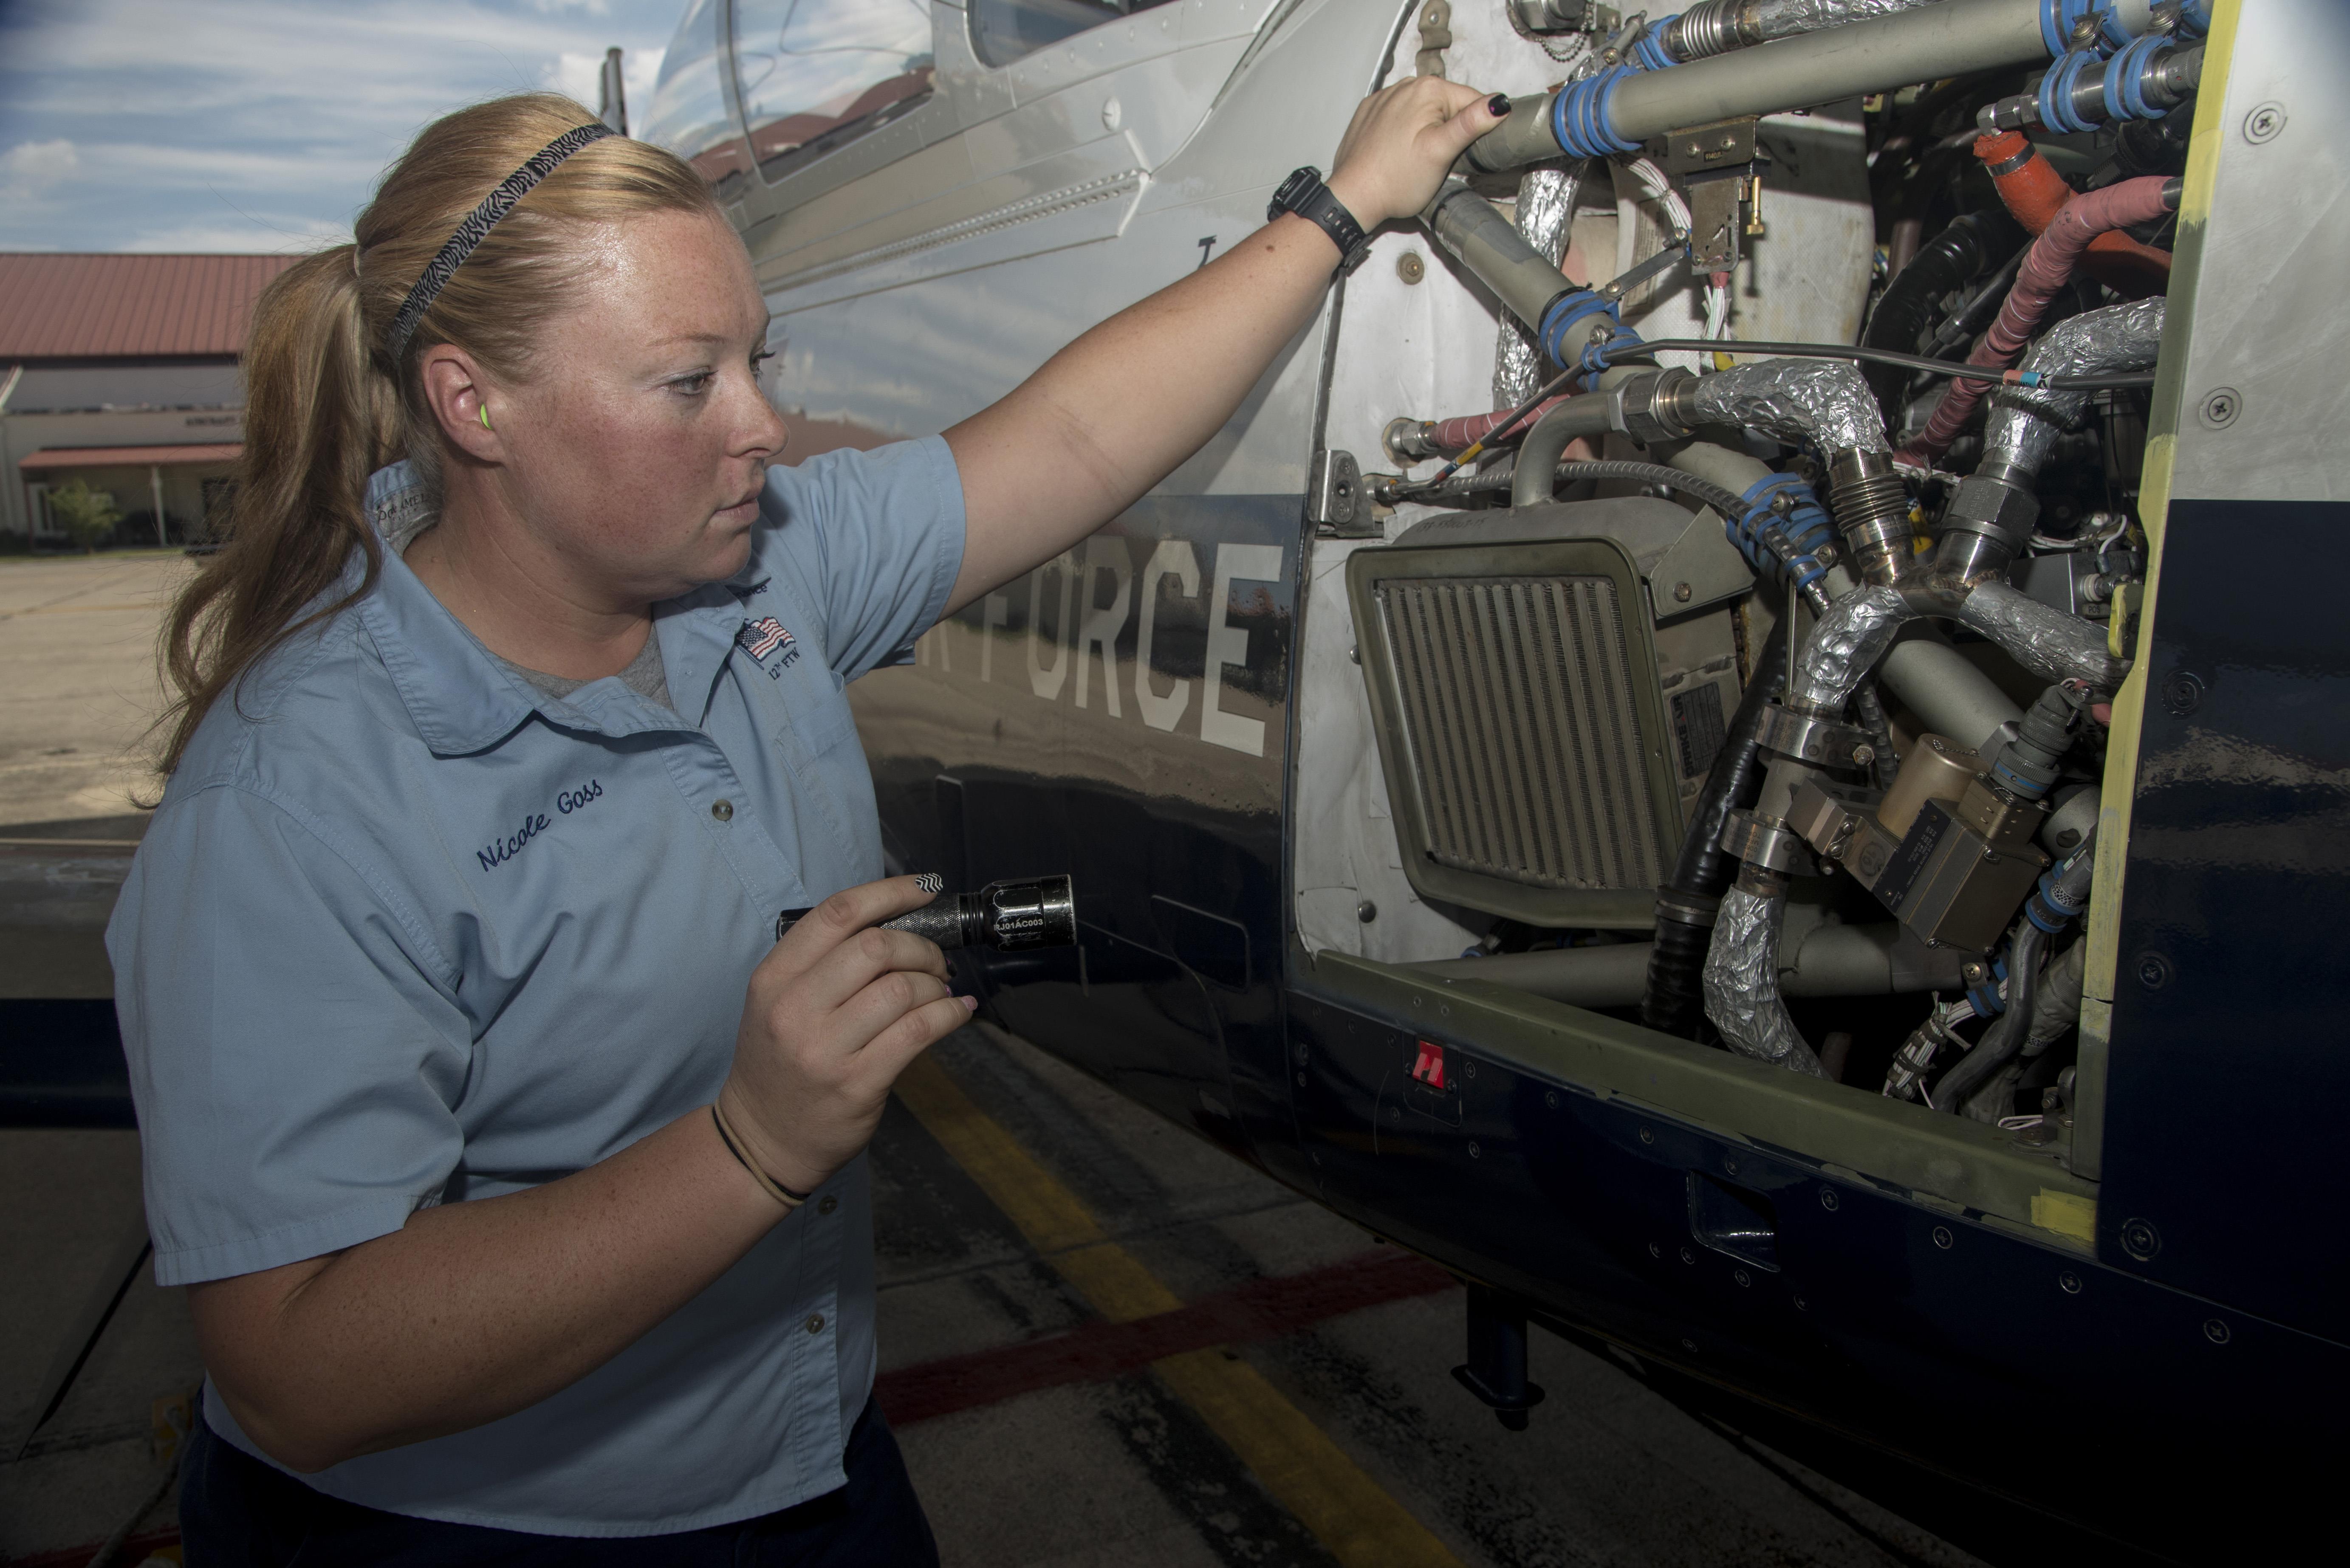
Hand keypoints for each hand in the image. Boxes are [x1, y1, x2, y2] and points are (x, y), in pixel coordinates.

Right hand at [718, 875, 976, 1195]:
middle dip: (921, 947)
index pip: (837, 914)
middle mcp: (795, 1009)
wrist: (762, 1138)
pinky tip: (956, 1013)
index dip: (889, 892)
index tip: (923, 889)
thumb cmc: (779, 1064)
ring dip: (935, 985)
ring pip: (902, 989)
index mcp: (774, 979)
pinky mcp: (857, 1083)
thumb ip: (821, 963)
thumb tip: (895, 926)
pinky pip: (918, 1032)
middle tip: (935, 963)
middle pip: (876, 947)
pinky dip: (949, 1015)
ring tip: (939, 993)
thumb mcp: (777, 1003)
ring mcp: (825, 1049)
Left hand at [1324, 76, 1507, 230]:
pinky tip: (1399, 150)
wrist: (1353, 197)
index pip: (1471, 100)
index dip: (1477, 127)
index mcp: (1429, 89)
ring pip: (1422, 108)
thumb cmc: (1397, 180)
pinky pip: (1398, 114)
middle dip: (1450, 128)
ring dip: (1427, 128)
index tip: (1468, 151)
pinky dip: (1403, 128)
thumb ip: (1470, 123)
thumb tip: (1499, 103)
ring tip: (1417, 156)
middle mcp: (1405, 85)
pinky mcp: (1370, 112)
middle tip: (1440, 159)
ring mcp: (1384, 97)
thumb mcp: (1442, 152)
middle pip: (1446, 104)